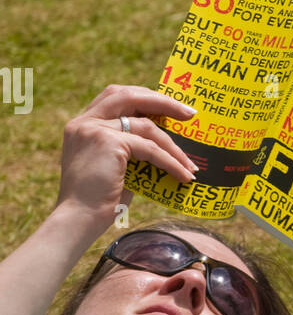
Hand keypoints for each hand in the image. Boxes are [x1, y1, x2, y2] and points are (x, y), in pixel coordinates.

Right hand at [56, 84, 197, 230]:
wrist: (78, 220)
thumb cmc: (97, 201)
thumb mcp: (113, 166)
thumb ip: (129, 149)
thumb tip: (163, 146)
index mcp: (83, 124)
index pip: (116, 96)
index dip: (144, 97)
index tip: (170, 106)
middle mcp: (85, 121)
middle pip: (130, 95)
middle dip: (164, 101)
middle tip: (190, 114)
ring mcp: (95, 129)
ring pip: (146, 126)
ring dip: (173, 145)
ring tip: (192, 163)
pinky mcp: (108, 142)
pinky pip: (150, 148)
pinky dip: (171, 162)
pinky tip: (184, 174)